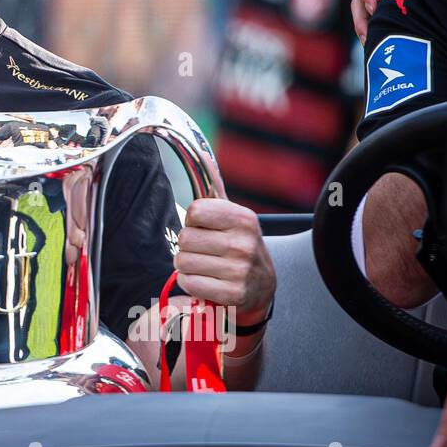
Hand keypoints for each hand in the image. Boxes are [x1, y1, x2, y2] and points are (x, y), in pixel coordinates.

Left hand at [174, 199, 275, 323]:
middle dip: (187, 246)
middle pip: (185, 238)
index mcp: (244, 219)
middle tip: (202, 251)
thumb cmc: (238, 246)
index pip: (195, 211)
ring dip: (186, 265)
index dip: (193, 222)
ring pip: (183, 261)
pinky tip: (204, 281)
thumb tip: (201, 153)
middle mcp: (244, 243)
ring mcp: (240, 270)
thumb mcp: (233, 217)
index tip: (204, 228)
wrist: (262, 286)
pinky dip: (189, 283)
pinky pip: (189, 282)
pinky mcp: (233, 294)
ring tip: (203, 267)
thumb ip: (214, 189)